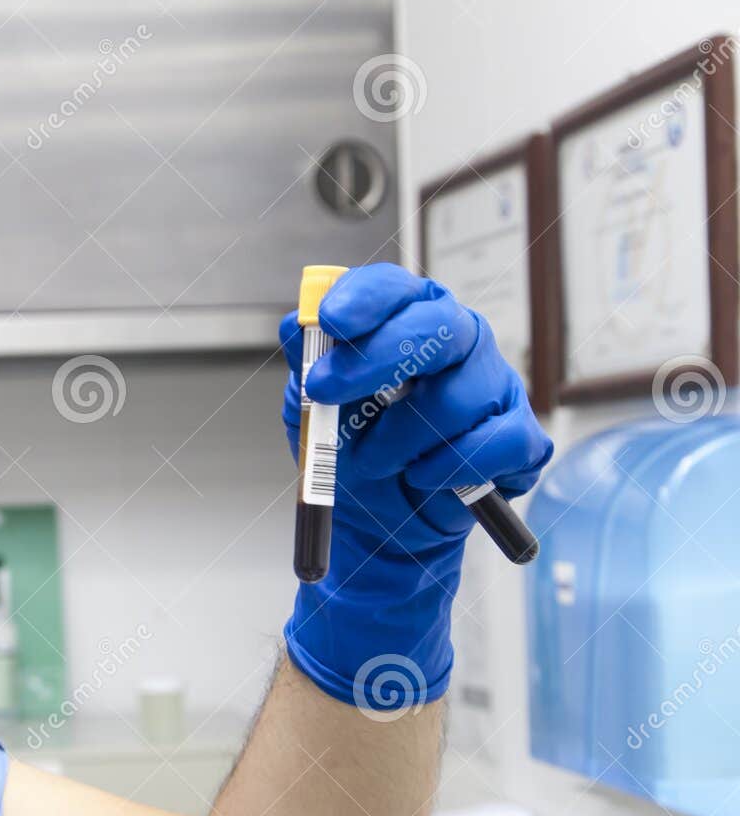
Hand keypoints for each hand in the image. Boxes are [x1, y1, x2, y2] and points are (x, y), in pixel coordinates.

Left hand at [277, 263, 552, 708]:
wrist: (379, 526)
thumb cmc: (351, 454)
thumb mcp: (313, 411)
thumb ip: (309, 365)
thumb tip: (297, 324)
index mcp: (406, 321)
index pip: (395, 289)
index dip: (365, 299)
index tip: (330, 320)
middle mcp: (457, 342)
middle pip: (438, 326)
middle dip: (376, 359)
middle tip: (325, 392)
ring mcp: (493, 387)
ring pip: (459, 395)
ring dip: (400, 438)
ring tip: (377, 461)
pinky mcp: (519, 437)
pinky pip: (498, 443)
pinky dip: (450, 467)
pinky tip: (423, 477)